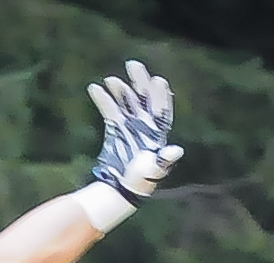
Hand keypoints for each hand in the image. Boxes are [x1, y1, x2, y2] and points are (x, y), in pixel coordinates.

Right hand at [87, 60, 183, 202]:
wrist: (122, 187)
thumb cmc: (142, 179)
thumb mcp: (155, 169)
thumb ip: (165, 158)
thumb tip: (178, 150)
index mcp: (158, 131)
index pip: (162, 108)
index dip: (161, 94)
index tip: (158, 80)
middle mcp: (145, 124)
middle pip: (144, 98)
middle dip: (140, 81)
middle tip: (134, 65)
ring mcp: (129, 125)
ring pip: (126, 101)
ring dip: (120, 89)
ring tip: (111, 80)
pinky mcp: (115, 129)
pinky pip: (109, 110)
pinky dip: (103, 99)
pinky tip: (95, 88)